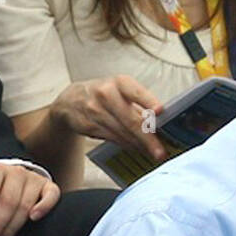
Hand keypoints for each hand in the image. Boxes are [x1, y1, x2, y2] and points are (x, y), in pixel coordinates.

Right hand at [48, 77, 166, 161]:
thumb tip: (163, 123)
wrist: (71, 100)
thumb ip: (140, 104)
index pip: (136, 92)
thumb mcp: (121, 90)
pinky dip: (128, 145)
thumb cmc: (104, 94)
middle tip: (160, 152)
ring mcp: (95, 110)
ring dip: (140, 145)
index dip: (149, 101)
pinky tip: (137, 149)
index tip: (160, 110)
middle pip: (130, 120)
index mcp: (119, 83)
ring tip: (154, 153)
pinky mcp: (88, 126)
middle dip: (148, 138)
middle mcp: (106, 94)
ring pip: (122, 133)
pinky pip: (113, 139)